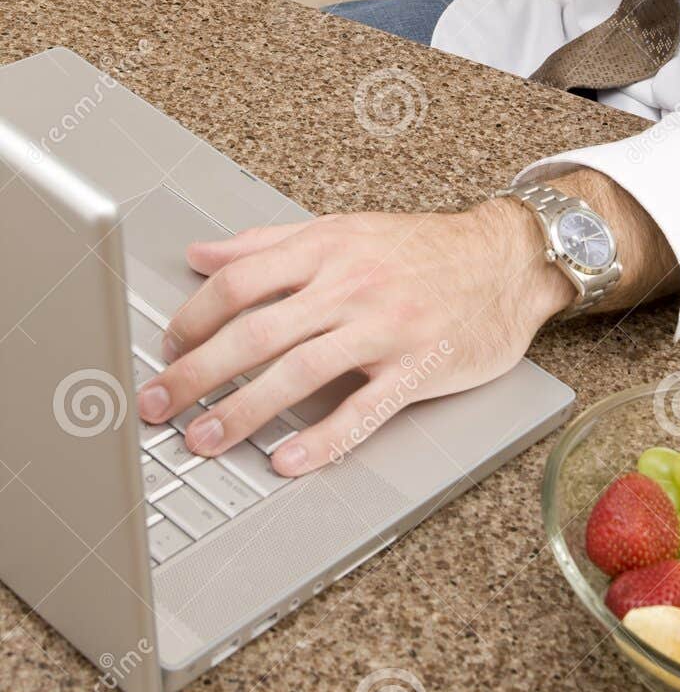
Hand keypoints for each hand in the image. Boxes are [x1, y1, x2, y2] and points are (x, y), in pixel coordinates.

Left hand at [136, 197, 571, 476]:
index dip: (194, 318)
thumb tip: (203, 254)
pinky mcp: (417, 368)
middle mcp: (351, 285)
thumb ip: (269, 243)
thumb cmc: (425, 249)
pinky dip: (319, 440)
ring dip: (243, 412)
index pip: (241, 282)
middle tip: (161, 406)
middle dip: (198, 374)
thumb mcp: (344, 230)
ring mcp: (385, 327)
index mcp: (328, 248)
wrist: (507, 259)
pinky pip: (361, 410)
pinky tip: (285, 460)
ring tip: (206, 439)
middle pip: (257, 333)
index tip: (168, 348)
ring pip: (299, 373)